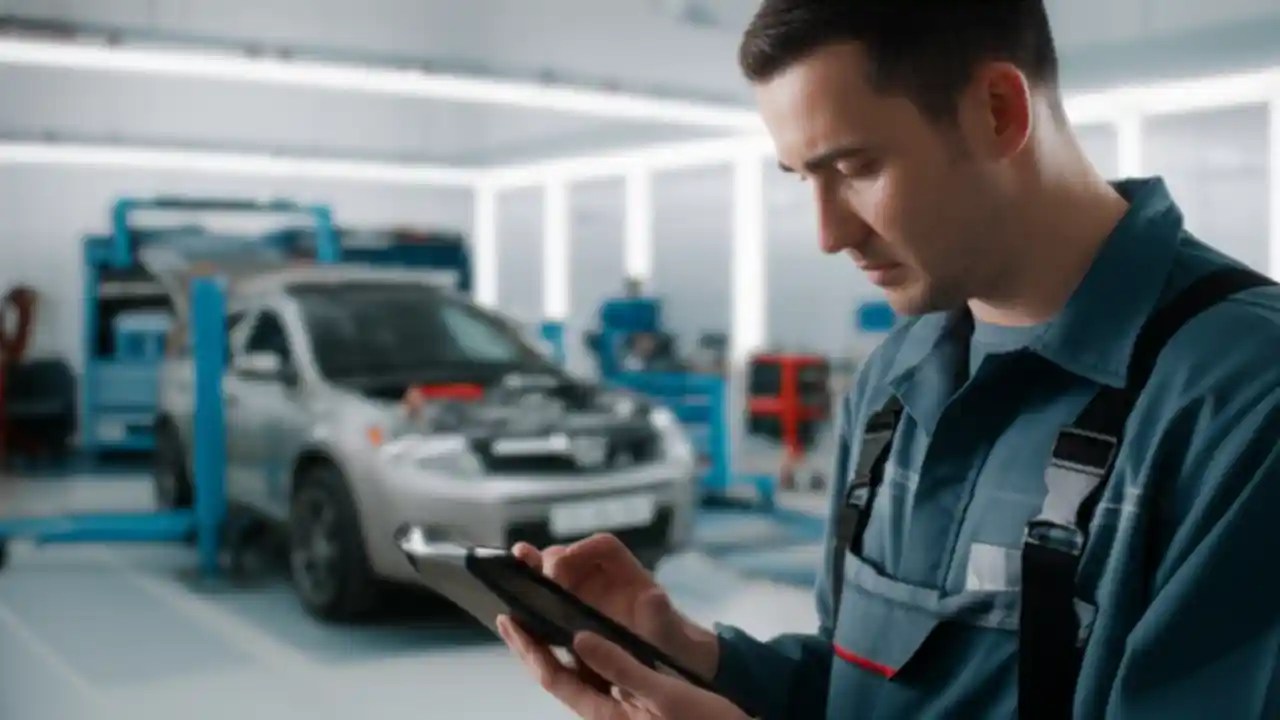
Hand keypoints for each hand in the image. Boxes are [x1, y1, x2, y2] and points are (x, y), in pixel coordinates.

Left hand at [497, 615, 750, 719]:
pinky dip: (580, 653)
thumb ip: (621, 666)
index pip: (554, 677)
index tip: (508, 619)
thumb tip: (580, 638)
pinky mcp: (632, 706)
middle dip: (531, 646)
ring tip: (535, 617)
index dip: (528, 648)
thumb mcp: (663, 694)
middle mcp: (605, 713)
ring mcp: (617, 710)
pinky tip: (578, 637)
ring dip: (552, 647)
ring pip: (573, 675)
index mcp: (605, 714)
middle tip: (508, 614)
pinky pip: (595, 676)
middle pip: (556, 676)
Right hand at [512, 534, 718, 680]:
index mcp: (629, 574)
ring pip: (553, 572)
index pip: (604, 547)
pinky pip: (547, 597)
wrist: (667, 663)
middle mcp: (602, 578)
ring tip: (517, 571)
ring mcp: (583, 593)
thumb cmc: (673, 643)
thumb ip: (664, 617)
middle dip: (552, 562)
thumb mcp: (672, 632)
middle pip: (572, 556)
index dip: (582, 549)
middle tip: (538, 577)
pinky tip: (514, 599)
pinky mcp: (570, 612)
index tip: (563, 567)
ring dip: (533, 569)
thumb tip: (653, 597)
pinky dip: (530, 593)